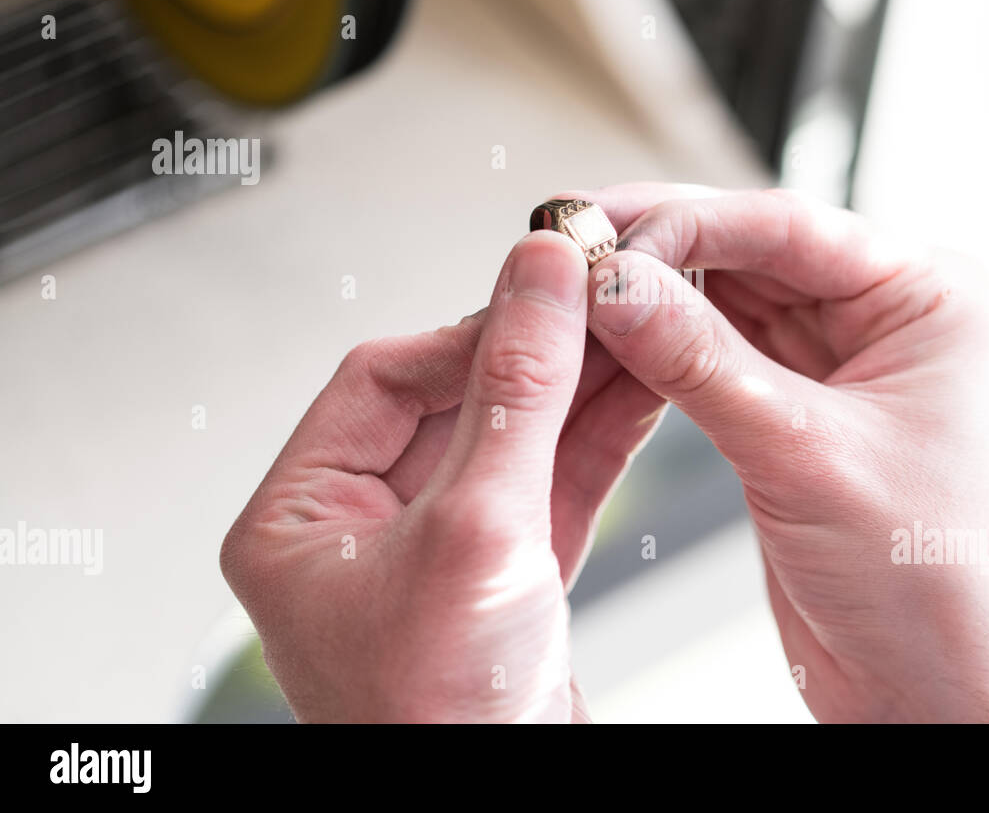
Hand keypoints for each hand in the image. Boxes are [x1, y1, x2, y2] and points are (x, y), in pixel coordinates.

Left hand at [220, 232, 664, 721]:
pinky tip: (640, 393)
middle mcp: (362, 532)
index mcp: (302, 520)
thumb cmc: (443, 720)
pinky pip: (547, 486)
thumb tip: (537, 276)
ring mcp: (437, 554)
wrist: (503, 812)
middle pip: (456, 402)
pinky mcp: (503, 577)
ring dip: (577, 390)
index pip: (383, 379)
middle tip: (602, 298)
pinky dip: (595, 442)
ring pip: (512, 440)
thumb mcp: (478, 529)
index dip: (470, 330)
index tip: (543, 288)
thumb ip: (515, 393)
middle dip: (538, 356)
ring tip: (638, 332)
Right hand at [578, 183, 988, 721]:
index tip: (603, 233)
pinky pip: (715, 354)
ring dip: (651, 293)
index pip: (789, 227)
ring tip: (575, 285)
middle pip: (751, 251)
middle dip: (659, 247)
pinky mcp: (793, 409)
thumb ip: (701, 362)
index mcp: (926, 298)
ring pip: (726, 299)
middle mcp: (883, 317)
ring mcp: (837, 362)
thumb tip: (617, 284)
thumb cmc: (928, 583)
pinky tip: (610, 336)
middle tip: (571, 240)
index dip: (686, 222)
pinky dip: (659, 347)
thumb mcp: (803, 454)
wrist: (930, 687)